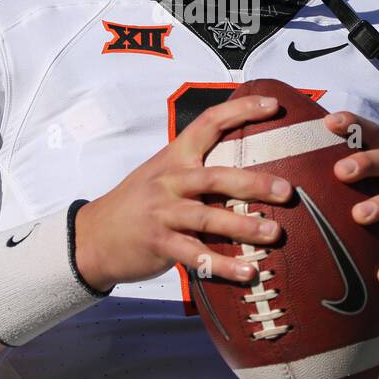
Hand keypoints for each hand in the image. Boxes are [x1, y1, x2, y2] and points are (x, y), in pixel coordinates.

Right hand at [75, 95, 290, 291]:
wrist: (92, 236)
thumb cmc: (138, 204)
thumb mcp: (162, 176)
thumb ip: (198, 170)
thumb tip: (248, 167)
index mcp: (174, 157)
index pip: (209, 123)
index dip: (241, 111)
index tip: (273, 105)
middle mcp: (169, 181)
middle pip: (215, 176)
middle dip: (253, 182)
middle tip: (287, 191)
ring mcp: (162, 213)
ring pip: (207, 216)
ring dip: (243, 225)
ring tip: (275, 233)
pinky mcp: (158, 243)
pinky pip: (195, 255)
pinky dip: (223, 264)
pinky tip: (248, 272)